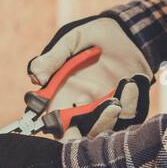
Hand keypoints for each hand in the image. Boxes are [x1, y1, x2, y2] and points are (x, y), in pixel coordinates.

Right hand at [27, 15, 151, 138]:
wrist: (126, 33)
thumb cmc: (93, 36)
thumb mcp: (71, 40)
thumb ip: (53, 57)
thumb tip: (35, 77)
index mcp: (62, 96)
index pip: (54, 122)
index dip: (58, 127)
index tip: (66, 120)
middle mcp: (81, 108)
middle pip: (82, 134)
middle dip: (98, 124)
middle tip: (112, 106)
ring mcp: (103, 111)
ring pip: (106, 129)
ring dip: (117, 113)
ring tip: (127, 85)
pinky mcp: (124, 110)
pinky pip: (127, 118)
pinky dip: (131, 103)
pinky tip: (131, 83)